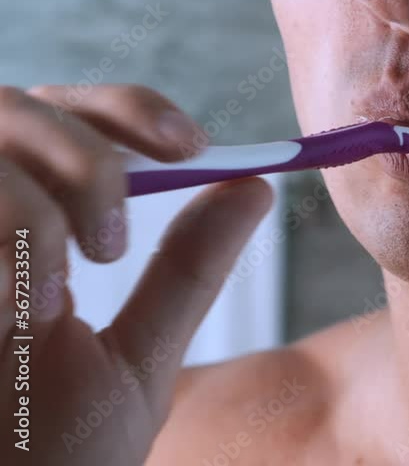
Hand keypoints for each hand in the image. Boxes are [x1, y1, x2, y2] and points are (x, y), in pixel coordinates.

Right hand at [0, 85, 272, 464]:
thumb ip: (187, 269)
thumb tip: (254, 185)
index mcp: (29, 227)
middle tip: (111, 247)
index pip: (70, 116)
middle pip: (12, 106)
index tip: (192, 147)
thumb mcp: (134, 357)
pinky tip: (0, 311)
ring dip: (27, 214)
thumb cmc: (54, 459)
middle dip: (82, 160)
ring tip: (41, 303)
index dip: (128, 110)